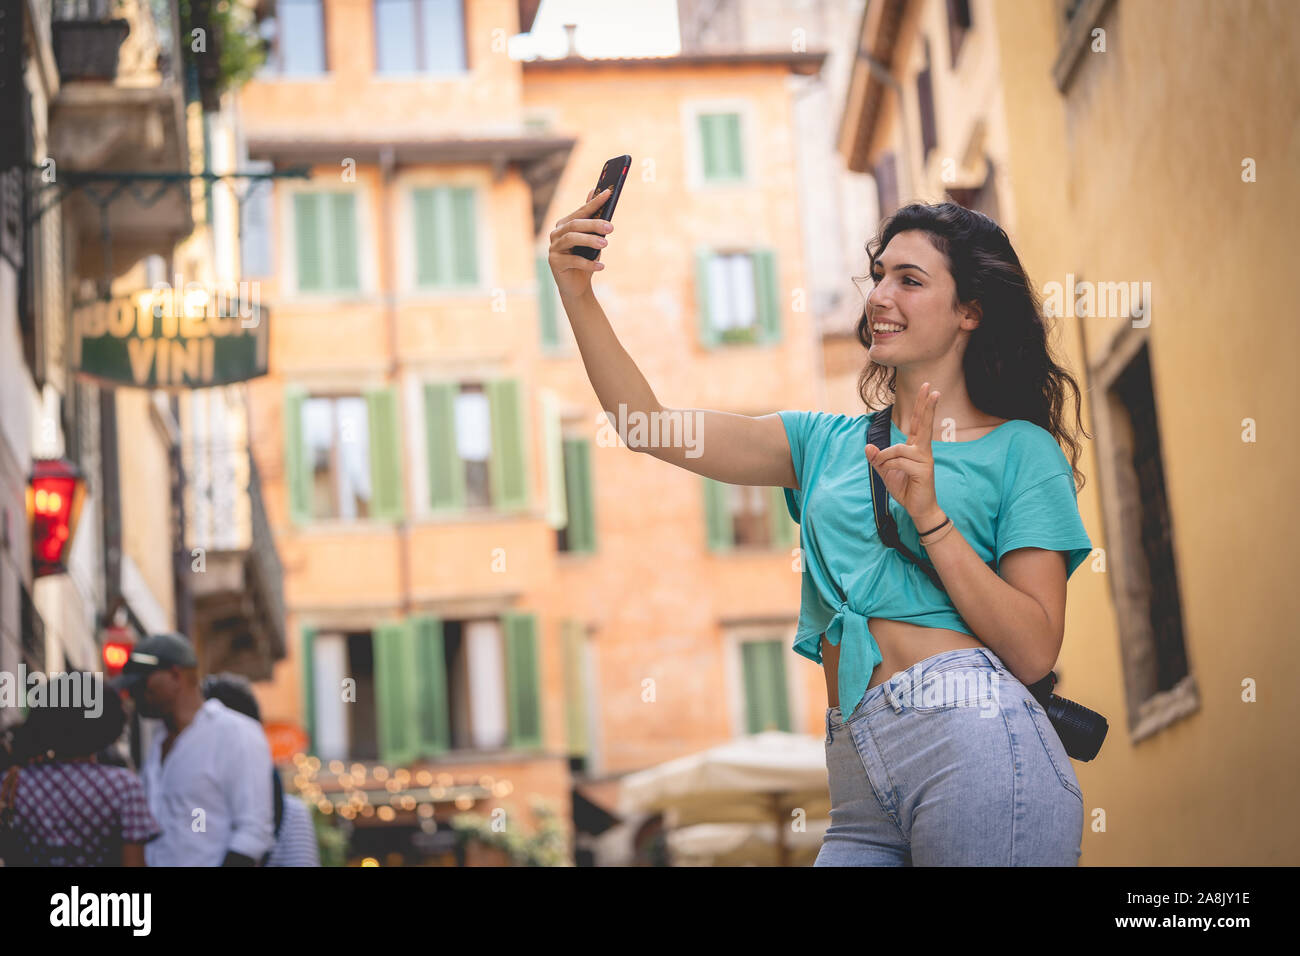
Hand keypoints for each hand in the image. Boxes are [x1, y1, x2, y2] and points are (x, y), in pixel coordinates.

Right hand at [548, 186, 613, 299]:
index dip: (594, 202)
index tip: (608, 193)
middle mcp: (556, 234)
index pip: (581, 211)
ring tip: (605, 243)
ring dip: (590, 240)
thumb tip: (593, 191)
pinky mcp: (555, 263)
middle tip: (611, 227)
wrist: (576, 285)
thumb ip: (591, 218)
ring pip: (571, 239)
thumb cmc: (585, 259)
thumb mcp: (591, 238)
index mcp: (564, 225)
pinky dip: (588, 263)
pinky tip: (601, 266)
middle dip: (593, 224)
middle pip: (575, 225)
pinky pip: (573, 260)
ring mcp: (553, 248)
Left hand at [865, 381, 943, 526]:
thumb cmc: (905, 488)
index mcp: (916, 447)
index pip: (919, 422)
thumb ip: (877, 459)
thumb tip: (868, 447)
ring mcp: (925, 460)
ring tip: (883, 466)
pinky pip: (900, 462)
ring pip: (899, 449)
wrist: (918, 508)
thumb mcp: (886, 472)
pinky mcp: (924, 471)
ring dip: (885, 458)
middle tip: (932, 387)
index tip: (929, 389)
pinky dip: (890, 466)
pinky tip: (892, 474)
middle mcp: (923, 450)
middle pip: (924, 423)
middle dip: (926, 405)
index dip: (923, 406)